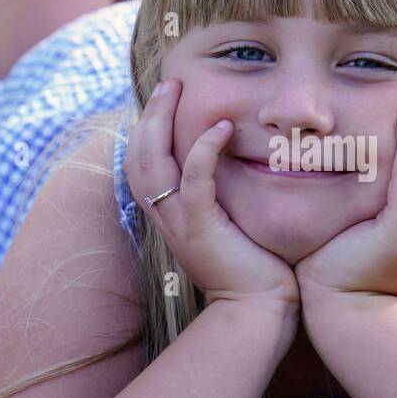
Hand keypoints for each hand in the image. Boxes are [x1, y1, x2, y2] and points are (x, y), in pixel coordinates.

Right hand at [126, 77, 300, 312]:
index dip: (147, 129)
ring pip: (153, 163)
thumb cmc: (257, 271)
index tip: (165, 99)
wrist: (259, 314)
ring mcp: (180, 224)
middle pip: (137, 157)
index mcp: (170, 217)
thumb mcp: (232, 227)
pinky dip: (203, 150)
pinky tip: (222, 127)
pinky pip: (193, 180)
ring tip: (179, 91)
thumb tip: (241, 167)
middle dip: (149, 115)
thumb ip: (225, 199)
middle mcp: (167, 219)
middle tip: (168, 83)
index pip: (143, 164)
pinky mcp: (202, 230)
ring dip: (163, 121)